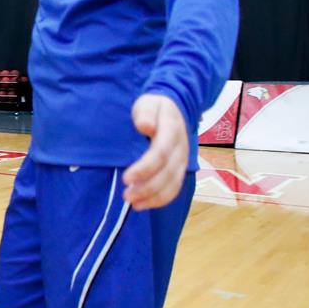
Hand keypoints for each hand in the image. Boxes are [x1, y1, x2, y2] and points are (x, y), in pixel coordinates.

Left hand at [123, 94, 188, 209]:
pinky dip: (160, 200)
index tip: (126, 178)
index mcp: (172, 131)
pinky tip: (142, 205)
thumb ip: (147, 113)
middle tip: (126, 196)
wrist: (174, 109)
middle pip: (167, 173)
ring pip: (172, 185)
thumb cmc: (155, 107)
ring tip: (132, 203)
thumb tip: (144, 125)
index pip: (160, 154)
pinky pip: (174, 189)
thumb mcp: (149, 103)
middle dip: (147, 188)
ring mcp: (182, 161)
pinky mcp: (179, 170)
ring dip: (153, 197)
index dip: (145, 168)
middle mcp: (181, 149)